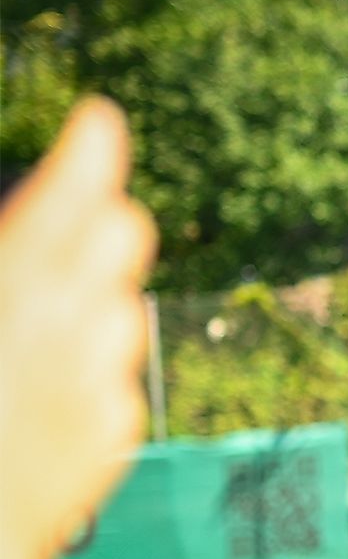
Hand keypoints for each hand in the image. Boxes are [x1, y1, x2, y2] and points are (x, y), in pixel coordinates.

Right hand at [0, 100, 156, 558]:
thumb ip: (3, 256)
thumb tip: (21, 237)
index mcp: (16, 284)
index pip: (78, 190)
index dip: (89, 149)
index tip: (98, 121)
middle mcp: (73, 327)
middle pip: (125, 233)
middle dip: (100, 219)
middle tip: (61, 226)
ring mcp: (100, 384)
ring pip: (124, 309)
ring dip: (91, 304)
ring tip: (26, 335)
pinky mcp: (113, 437)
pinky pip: (115, 381)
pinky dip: (86, 378)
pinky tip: (32, 403)